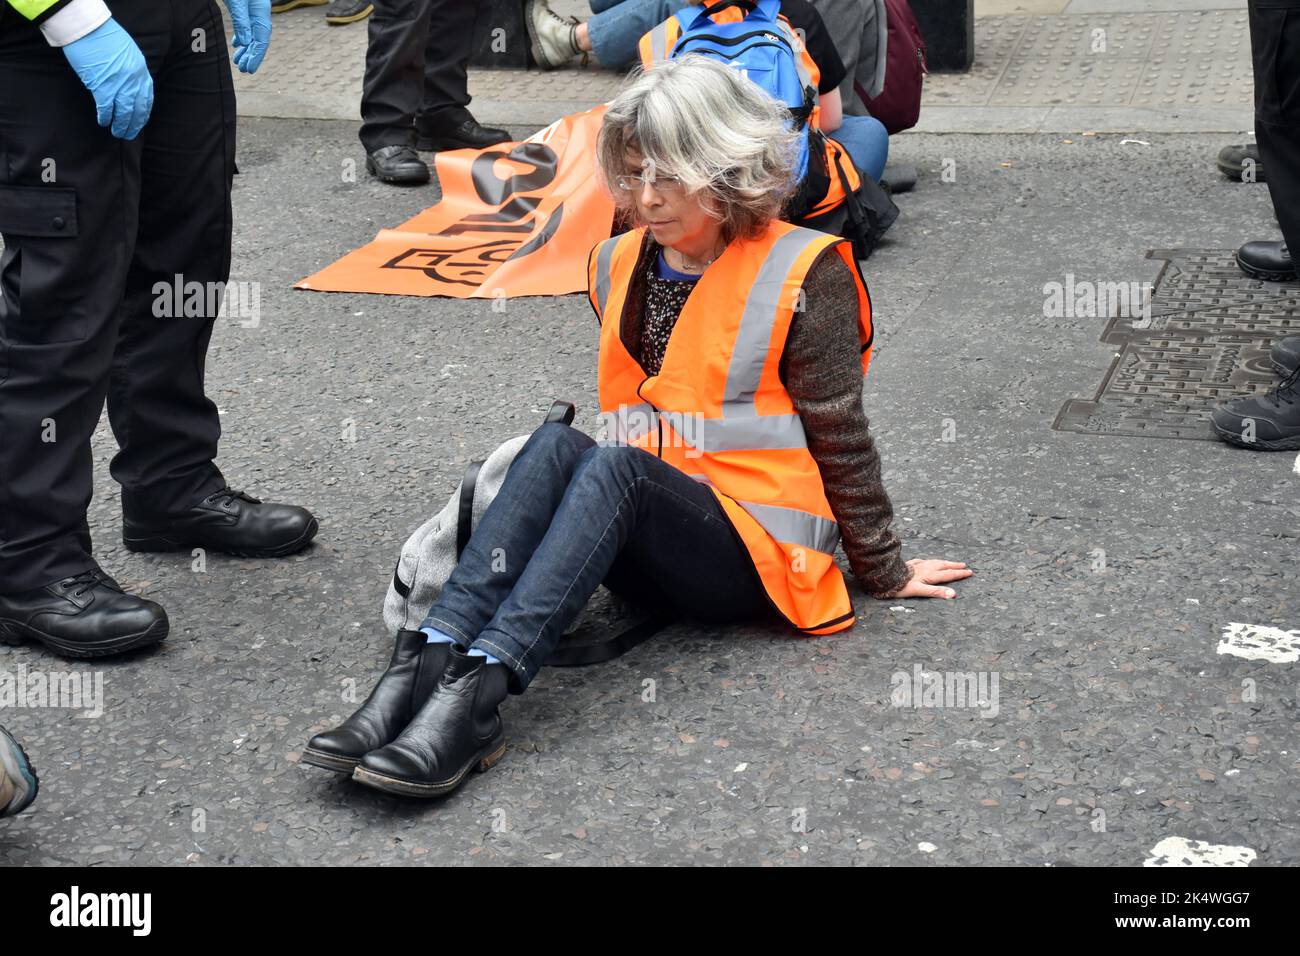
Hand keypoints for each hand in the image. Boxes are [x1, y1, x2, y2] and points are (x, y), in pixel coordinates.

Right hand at [61, 19, 153, 139]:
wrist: (88, 27)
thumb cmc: (105, 35)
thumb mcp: (128, 52)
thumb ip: (133, 69)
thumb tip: (131, 84)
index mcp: (141, 71)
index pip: (147, 98)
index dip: (144, 113)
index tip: (140, 121)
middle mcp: (134, 80)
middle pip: (137, 108)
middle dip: (134, 124)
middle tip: (129, 134)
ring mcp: (119, 84)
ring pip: (124, 112)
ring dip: (121, 125)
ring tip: (118, 133)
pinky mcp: (102, 86)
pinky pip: (106, 107)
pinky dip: (105, 117)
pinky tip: (103, 122)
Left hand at [222, 0, 271, 73]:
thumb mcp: (237, 2)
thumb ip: (241, 21)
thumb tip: (245, 43)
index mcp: (261, 13)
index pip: (262, 40)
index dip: (256, 57)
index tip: (249, 69)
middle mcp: (259, 14)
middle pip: (258, 40)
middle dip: (251, 56)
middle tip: (242, 69)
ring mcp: (252, 11)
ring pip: (251, 34)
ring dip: (245, 49)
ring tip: (237, 61)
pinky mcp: (243, 7)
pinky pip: (245, 26)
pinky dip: (241, 38)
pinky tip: (236, 45)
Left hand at [880, 559, 971, 599]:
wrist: (884, 576)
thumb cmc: (900, 586)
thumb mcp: (919, 591)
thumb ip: (936, 592)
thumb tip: (953, 594)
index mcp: (929, 575)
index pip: (948, 574)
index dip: (959, 574)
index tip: (970, 572)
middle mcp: (924, 568)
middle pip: (942, 566)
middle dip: (954, 566)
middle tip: (964, 565)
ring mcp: (916, 565)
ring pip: (933, 562)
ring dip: (943, 562)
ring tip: (948, 562)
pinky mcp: (908, 565)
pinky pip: (921, 561)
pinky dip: (927, 561)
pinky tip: (925, 561)